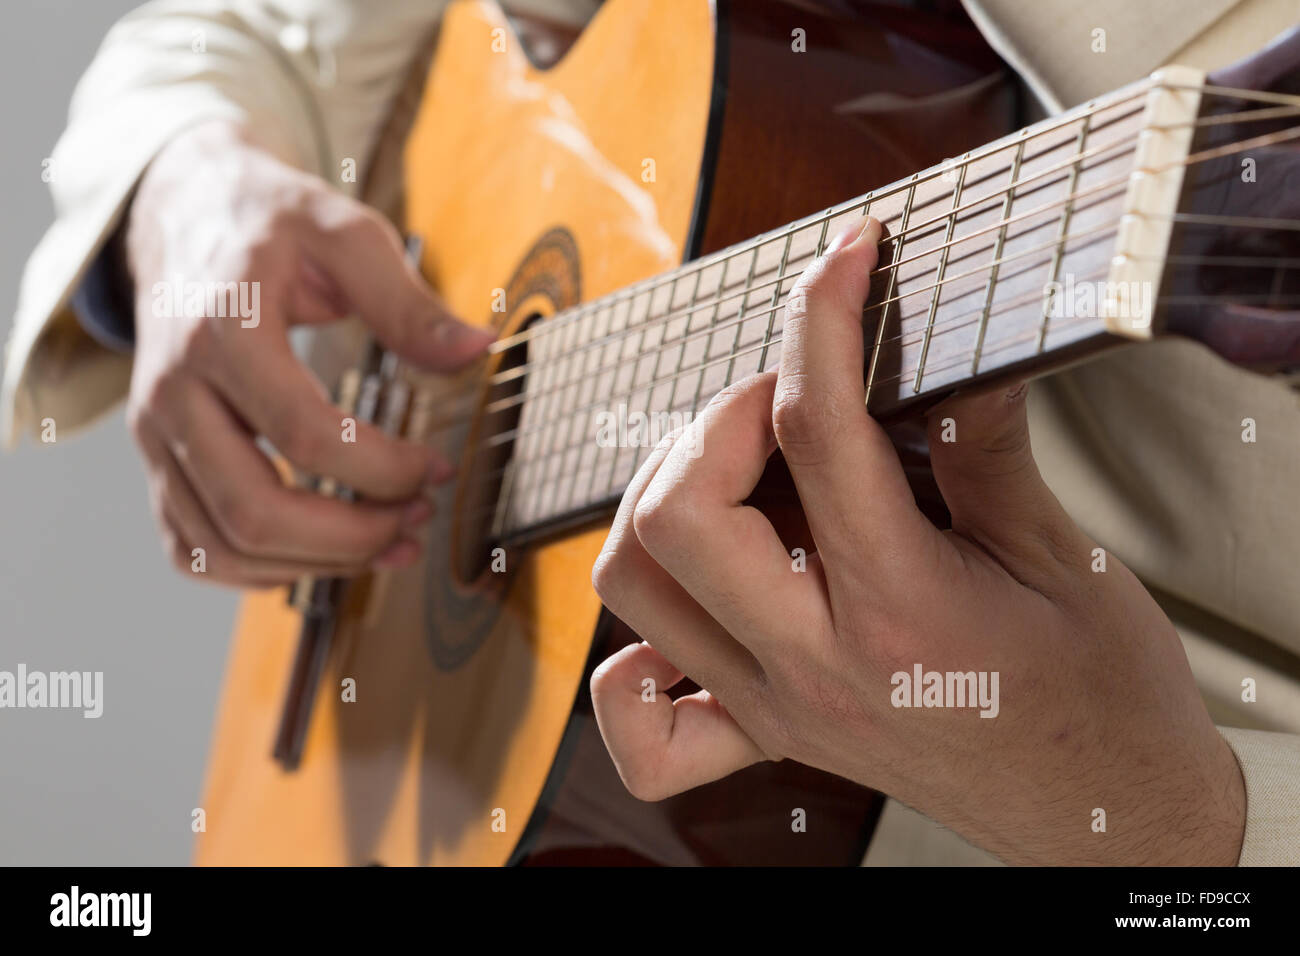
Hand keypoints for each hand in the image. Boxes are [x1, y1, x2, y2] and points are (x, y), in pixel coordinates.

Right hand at [123, 121, 491, 586]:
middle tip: (414, 523)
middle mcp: (174, 393)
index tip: (436, 470)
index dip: (382, 470)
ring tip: (385, 545)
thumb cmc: (268, 223)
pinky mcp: (157, 460)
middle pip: (253, 510)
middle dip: (351, 536)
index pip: (304, 434)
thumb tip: (476, 350)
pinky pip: (192, 548)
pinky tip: (321, 554)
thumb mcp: (343, 233)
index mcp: (222, 332)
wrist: (183, 214)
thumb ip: (407, 300)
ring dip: (314, 566)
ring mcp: (156, 434)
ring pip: (221, 545)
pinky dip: (258, 572)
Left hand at [589, 219, 1246, 864]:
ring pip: (632, 589)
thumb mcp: (1065, 557)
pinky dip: (634, 662)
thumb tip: (945, 355)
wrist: (1107, 814)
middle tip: (782, 398)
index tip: (845, 258)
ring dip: (660, 501)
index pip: (815, 431)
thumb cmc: (1099, 697)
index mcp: (898, 608)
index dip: (821, 319)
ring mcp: (775, 708)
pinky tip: (691, 610)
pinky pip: (644, 727)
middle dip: (716, 421)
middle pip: (674, 517)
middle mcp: (812, 665)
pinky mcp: (766, 738)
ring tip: (739, 474)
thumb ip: (985, 449)